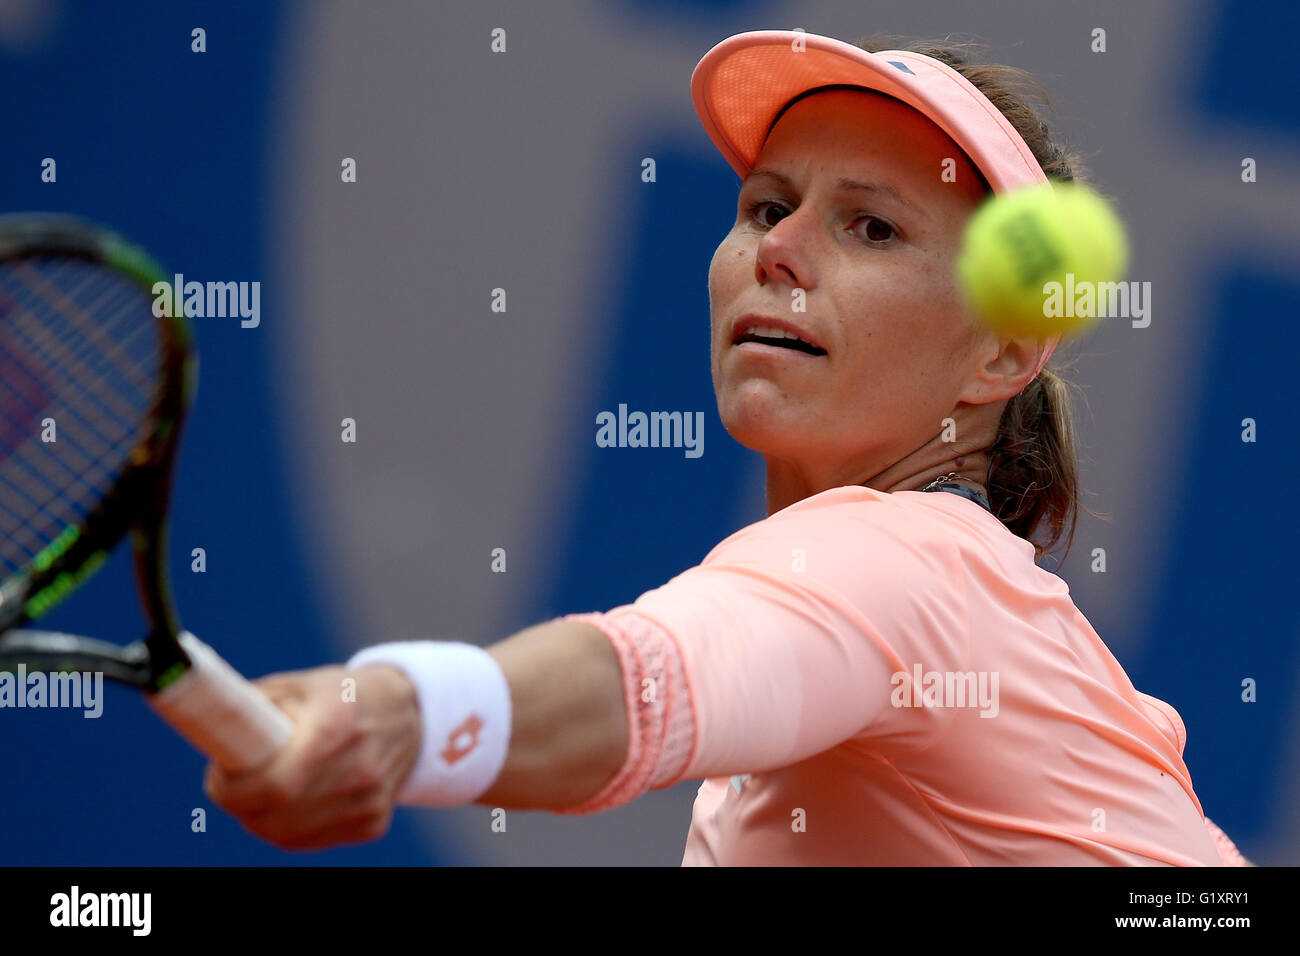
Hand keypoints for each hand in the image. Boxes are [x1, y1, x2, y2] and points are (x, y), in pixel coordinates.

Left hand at [204, 664, 420, 849]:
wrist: (410, 715)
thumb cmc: (343, 695)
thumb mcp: (300, 684)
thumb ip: (253, 705)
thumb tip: (202, 723)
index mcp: (335, 727)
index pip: (273, 783)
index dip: (233, 788)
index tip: (218, 775)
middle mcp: (357, 769)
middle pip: (275, 815)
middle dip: (238, 803)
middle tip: (229, 783)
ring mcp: (368, 802)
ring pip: (287, 835)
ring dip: (259, 818)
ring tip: (259, 789)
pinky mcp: (372, 823)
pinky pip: (309, 841)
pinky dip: (289, 826)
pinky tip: (291, 800)